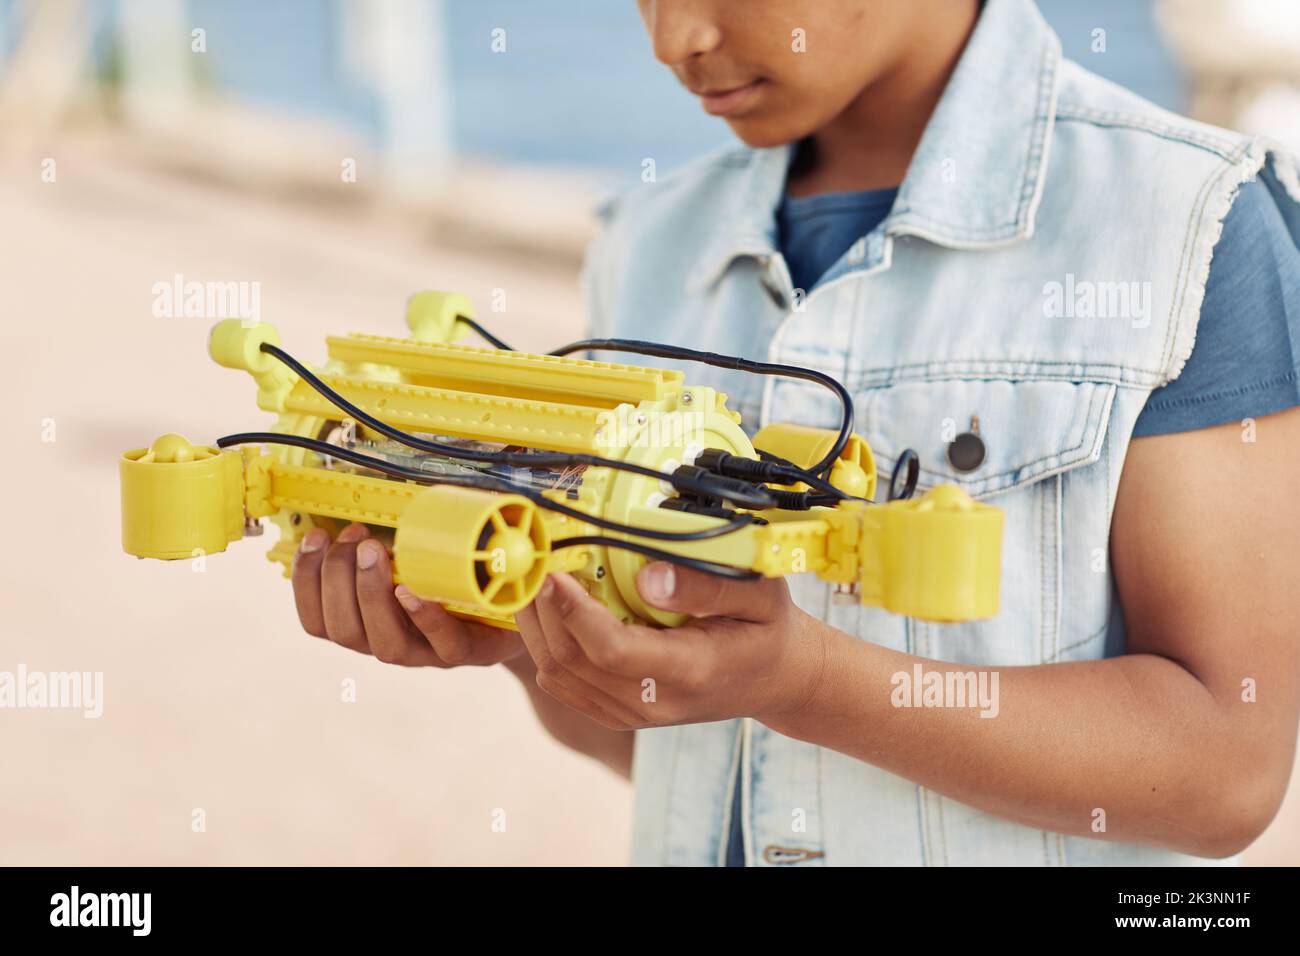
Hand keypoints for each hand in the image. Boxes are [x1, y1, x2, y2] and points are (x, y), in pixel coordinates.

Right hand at [291, 522, 524, 666]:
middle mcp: (389, 641)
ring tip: (376, 552)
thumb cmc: (454, 580)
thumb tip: (354, 496)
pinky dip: (423, 616)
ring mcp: (426, 652)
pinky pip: (441, 643)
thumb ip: (386, 536)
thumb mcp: (415, 556)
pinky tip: (411, 590)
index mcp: (367, 623)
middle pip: (344, 630)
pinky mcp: (465, 652)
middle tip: (354, 540)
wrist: (511, 613)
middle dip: (338, 581)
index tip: (314, 537)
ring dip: (371, 595)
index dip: (305, 581)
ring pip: (385, 645)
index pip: (317, 619)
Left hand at [515, 562, 827, 729]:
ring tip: (529, 579)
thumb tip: (646, 577)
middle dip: (541, 611)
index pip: (612, 650)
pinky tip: (544, 609)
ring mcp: (632, 714)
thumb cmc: (767, 627)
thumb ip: (707, 586)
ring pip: (557, 675)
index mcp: (689, 671)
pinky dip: (543, 645)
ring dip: (534, 627)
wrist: (775, 678)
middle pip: (572, 662)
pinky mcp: (617, 712)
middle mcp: (654, 702)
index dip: (573, 612)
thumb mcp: (760, 594)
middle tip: (531, 561)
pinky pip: (563, 684)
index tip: (554, 571)